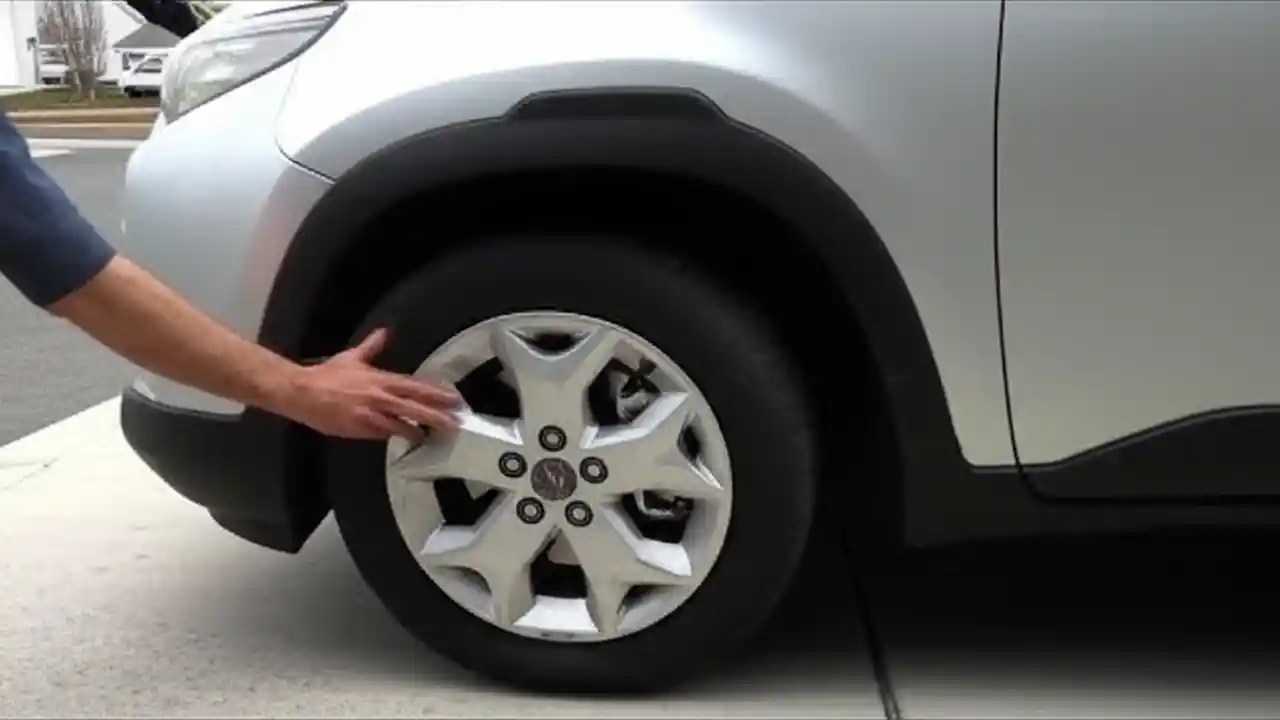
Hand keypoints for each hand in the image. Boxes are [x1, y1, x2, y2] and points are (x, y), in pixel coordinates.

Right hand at [272, 328, 460, 440]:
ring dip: (419, 430)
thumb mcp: (352, 357)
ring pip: (402, 426)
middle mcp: (380, 397)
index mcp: (381, 379)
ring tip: (435, 435)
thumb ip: (372, 346)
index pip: (415, 387)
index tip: (453, 398)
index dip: (436, 393)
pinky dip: (394, 435)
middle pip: (416, 408)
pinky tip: (407, 438)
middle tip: (456, 422)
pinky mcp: (360, 430)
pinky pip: (383, 435)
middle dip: (438, 415)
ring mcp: (371, 415)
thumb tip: (385, 332)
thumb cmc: (327, 376)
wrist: (302, 393)